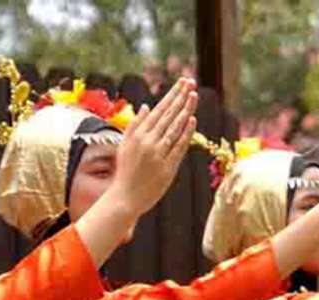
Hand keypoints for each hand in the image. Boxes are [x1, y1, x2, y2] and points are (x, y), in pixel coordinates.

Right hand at [111, 78, 197, 215]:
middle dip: (180, 97)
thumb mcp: (124, 146)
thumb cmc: (125, 172)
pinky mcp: (167, 167)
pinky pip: (178, 147)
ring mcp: (158, 154)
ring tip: (194, 95)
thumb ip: (134, 126)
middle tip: (191, 82)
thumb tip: (145, 106)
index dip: (172, 96)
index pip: (159, 110)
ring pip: (174, 128)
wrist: (125, 197)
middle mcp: (148, 141)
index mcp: (138, 135)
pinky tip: (192, 121)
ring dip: (185, 111)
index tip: (182, 83)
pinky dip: (185, 134)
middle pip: (168, 115)